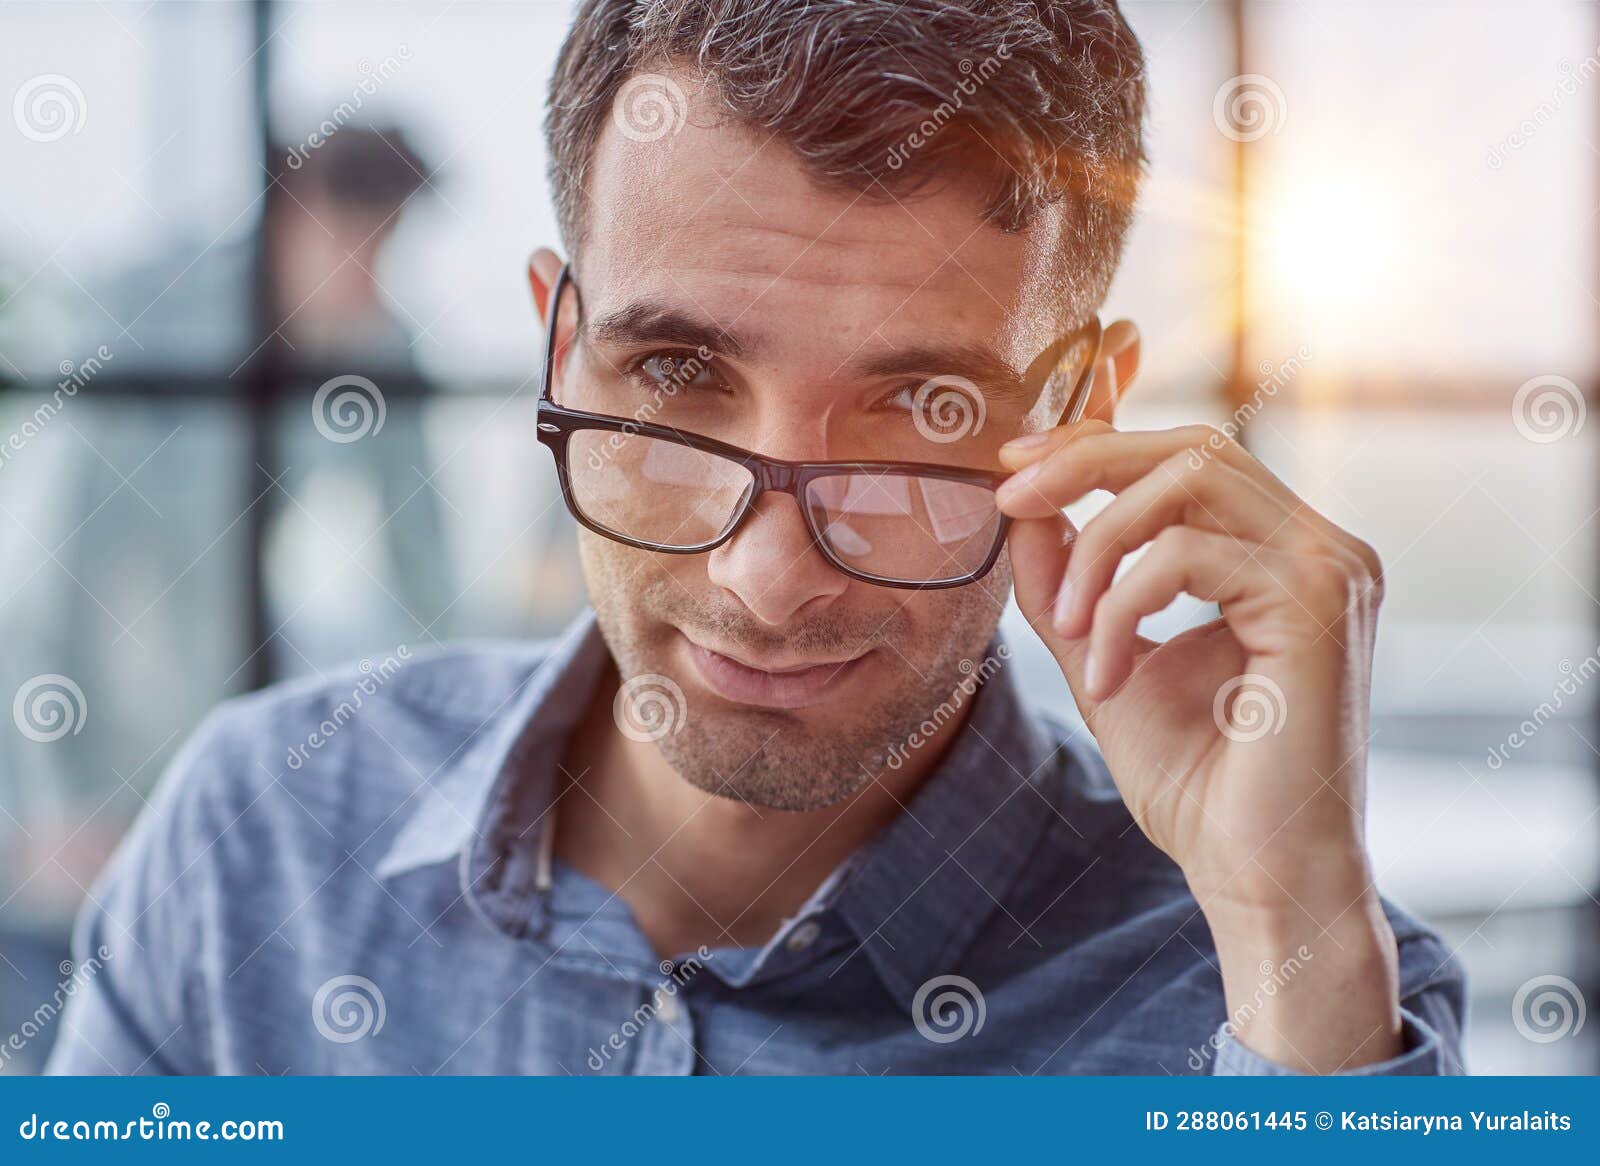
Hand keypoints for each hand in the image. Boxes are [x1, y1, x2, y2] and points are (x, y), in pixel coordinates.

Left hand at [996, 407, 1401, 1071]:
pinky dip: (1122, 608)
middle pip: (1193, 444)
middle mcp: (1320, 547)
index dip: (1097, 441)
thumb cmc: (1197, 783)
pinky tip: (1106, 679)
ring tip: (1067, 625)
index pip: (1190, 454)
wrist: (1255, 876)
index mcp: (1281, 553)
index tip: (1015, 465)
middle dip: (1084, 460)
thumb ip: (1069, 583)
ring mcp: (1329, 569)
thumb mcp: (1104, 658)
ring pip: (1189, 482)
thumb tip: (1024, 507)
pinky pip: (1186, 556)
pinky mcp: (1317, 605)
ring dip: (1098, 546)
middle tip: (1009, 496)